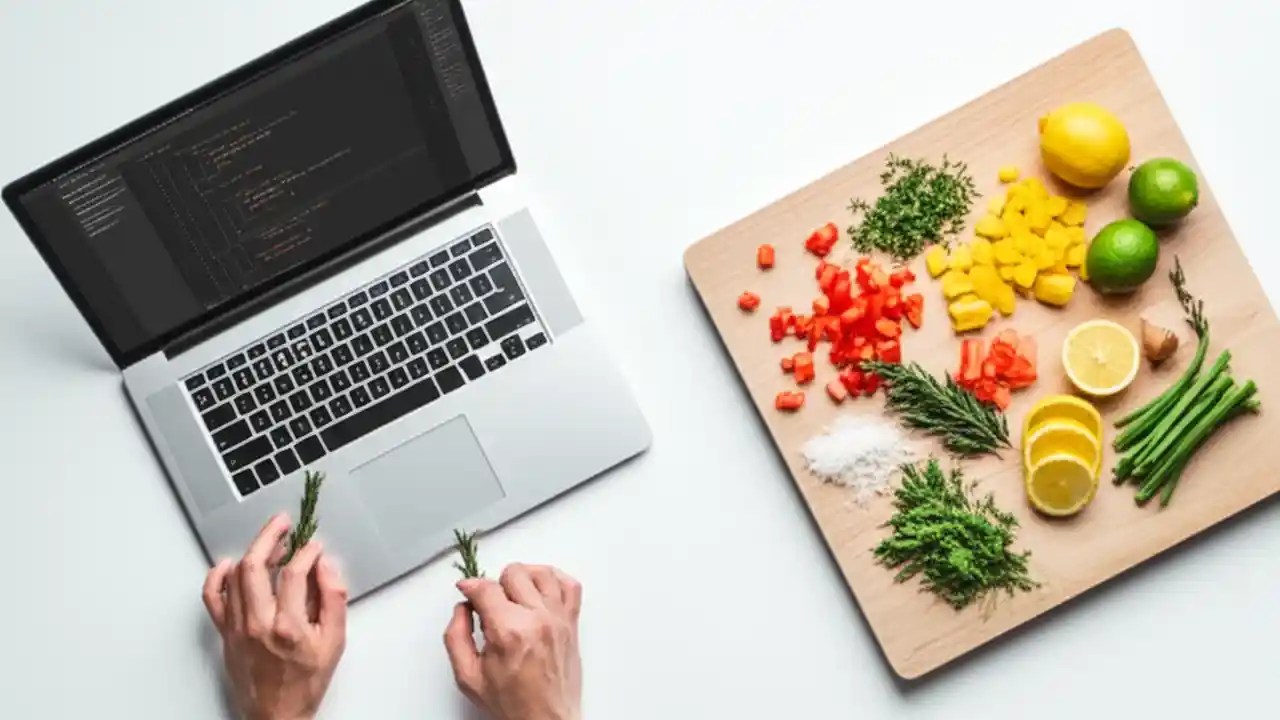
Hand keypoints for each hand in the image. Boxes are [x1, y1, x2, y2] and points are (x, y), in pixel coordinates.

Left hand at [202, 514, 347, 719]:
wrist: (276, 713)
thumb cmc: (305, 681)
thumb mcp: (334, 642)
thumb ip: (334, 599)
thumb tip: (325, 566)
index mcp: (288, 626)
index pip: (294, 573)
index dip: (306, 552)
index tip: (314, 546)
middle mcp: (257, 624)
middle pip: (255, 565)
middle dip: (270, 536)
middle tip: (282, 523)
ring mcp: (237, 627)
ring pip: (236, 576)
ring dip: (252, 552)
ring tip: (269, 543)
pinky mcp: (225, 633)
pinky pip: (213, 596)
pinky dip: (217, 576)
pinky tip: (229, 565)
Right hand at [444, 564, 582, 719]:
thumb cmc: (513, 704)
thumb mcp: (468, 676)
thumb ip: (456, 637)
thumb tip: (462, 609)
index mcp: (509, 632)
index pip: (486, 588)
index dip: (470, 586)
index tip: (466, 591)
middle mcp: (537, 619)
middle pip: (514, 574)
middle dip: (495, 585)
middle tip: (490, 604)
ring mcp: (558, 619)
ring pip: (542, 572)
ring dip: (523, 577)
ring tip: (513, 593)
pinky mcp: (572, 623)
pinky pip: (571, 585)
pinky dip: (555, 579)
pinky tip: (541, 588)